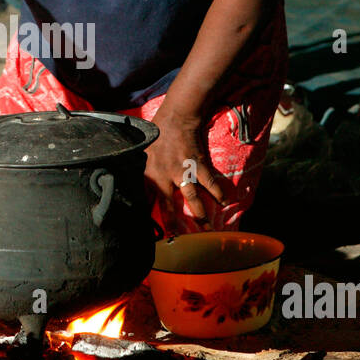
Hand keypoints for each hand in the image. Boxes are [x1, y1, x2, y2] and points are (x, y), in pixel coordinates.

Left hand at [144, 109, 224, 230]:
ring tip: (208, 230)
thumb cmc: (156, 134)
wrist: (175, 119)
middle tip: (182, 240)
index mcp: (149, 176)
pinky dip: (218, 193)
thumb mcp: (141, 154)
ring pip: (192, 199)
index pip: (147, 202)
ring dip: (200, 215)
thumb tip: (135, 184)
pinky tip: (224, 202)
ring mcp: (182, 172)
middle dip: (177, 225)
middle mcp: (165, 177)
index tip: (156, 232)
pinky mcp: (197, 165)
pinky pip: (209, 183)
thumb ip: (141, 171)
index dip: (149, 217)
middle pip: (171, 207)